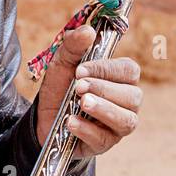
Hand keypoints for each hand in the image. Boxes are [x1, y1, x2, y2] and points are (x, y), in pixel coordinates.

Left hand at [35, 24, 142, 156]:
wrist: (42, 119)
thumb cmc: (60, 89)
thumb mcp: (61, 64)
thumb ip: (73, 46)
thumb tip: (87, 31)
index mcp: (120, 79)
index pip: (129, 71)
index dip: (107, 70)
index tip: (80, 70)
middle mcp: (126, 103)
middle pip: (133, 96)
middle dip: (104, 89)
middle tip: (78, 87)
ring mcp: (118, 126)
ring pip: (126, 120)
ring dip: (103, 109)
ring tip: (81, 103)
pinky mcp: (104, 144)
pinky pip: (104, 139)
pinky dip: (87, 129)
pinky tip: (70, 122)